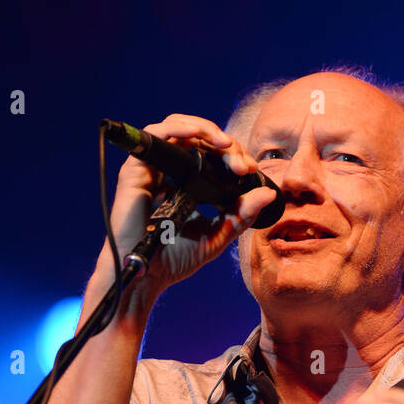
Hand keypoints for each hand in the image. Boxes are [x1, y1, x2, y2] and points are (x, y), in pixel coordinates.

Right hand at [94, 113, 276, 300]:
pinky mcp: (136, 168)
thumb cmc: (175, 260)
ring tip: (226, 145)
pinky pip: (155, 134)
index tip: (249, 170)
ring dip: (206, 130)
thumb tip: (267, 194)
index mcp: (189, 184)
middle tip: (242, 165)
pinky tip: (198, 133)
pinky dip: (178, 127)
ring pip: (179, 128)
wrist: (147, 276)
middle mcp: (171, 172)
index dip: (234, 156)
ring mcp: (153, 168)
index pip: (213, 156)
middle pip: (200, 139)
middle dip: (226, 146)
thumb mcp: (217, 236)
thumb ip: (240, 216)